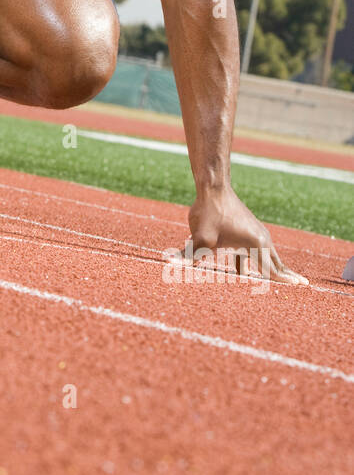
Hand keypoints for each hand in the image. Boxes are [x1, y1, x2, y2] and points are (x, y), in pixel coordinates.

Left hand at [187, 186, 306, 287]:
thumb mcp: (199, 239)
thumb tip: (169, 263)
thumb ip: (188, 256)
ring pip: (267, 256)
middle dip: (287, 275)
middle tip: (304, 285)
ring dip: (273, 268)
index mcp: (256, 246)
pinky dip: (255, 261)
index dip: (286, 281)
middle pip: (277, 263)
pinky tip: (245, 270)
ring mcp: (256, 233)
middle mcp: (261, 239)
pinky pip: (255, 251)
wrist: (213, 187)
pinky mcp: (247, 230)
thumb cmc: (208, 213)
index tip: (303, 286)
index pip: (273, 270)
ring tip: (287, 279)